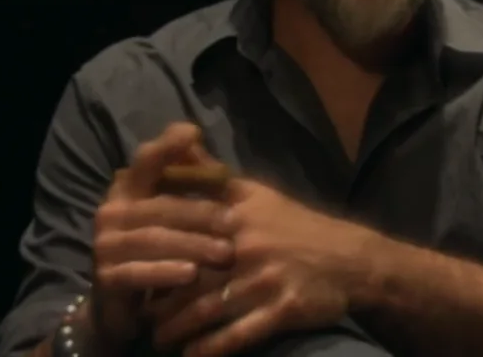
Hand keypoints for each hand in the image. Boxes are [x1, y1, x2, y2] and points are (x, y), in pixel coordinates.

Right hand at [89, 123, 235, 349]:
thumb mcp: (171, 215)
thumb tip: (196, 134)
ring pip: (153, 240)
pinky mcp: (105, 276)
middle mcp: (112, 211)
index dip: (167, 146)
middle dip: (199, 213)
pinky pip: (138, 272)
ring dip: (191, 245)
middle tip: (235, 223)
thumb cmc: (156, 252)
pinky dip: (166, 272)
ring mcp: (105, 244)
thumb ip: (182, 178)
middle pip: (159, 206)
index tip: (193, 132)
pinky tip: (192, 275)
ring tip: (224, 253)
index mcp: (128, 189)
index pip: (146, 160)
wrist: (119, 307)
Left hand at [151, 179, 376, 356]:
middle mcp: (247, 247)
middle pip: (190, 276)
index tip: (132, 267)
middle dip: (160, 298)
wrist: (351, 258)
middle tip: (138, 314)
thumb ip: (211, 175)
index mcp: (235, 217)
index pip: (183, 234)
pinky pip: (240, 333)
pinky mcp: (283, 309)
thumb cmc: (295, 224)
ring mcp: (265, 280)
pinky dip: (213, 347)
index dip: (155, 253)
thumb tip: (177, 147)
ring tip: (159, 339)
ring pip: (209, 308)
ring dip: (178, 327)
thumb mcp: (255, 192)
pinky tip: (193, 355)